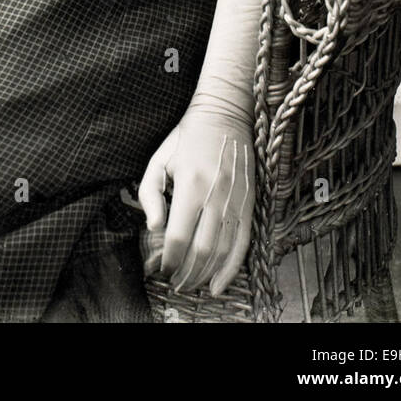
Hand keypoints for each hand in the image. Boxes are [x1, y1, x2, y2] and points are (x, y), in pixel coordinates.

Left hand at [137, 102, 253, 297]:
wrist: (226, 114)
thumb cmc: (188, 137)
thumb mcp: (159, 158)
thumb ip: (151, 193)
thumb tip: (154, 227)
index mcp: (190, 184)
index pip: (178, 234)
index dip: (169, 258)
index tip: (162, 268)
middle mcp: (215, 196)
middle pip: (200, 250)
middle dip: (186, 273)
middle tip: (176, 284)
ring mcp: (235, 201)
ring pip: (222, 251)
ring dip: (206, 274)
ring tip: (192, 285)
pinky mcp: (250, 204)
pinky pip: (243, 243)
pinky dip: (232, 268)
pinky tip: (219, 283)